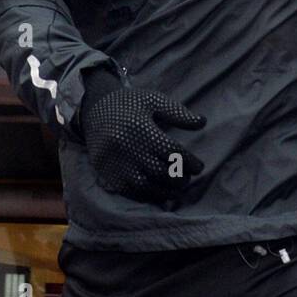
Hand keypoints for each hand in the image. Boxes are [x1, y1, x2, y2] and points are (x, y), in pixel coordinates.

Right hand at [77, 82, 205, 203]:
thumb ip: (178, 113)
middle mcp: (128, 147)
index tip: (198, 167)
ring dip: (165, 191)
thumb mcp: (154, 101)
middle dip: (179, 178)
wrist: (94, 108)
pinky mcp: (107, 172)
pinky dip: (146, 195)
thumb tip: (202, 122)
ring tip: (176, 189)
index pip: (172, 152)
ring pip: (145, 185)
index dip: (189, 162)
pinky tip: (158, 192)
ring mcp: (116, 162)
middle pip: (160, 171)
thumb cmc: (129, 103)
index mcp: (141, 129)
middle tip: (187, 178)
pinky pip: (129, 191)